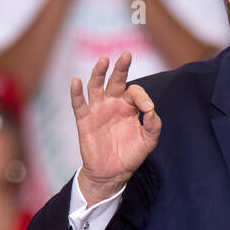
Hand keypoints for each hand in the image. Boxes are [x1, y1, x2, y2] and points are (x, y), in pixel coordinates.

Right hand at [73, 52, 161, 203]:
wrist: (112, 173)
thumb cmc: (131, 154)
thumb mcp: (148, 141)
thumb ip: (153, 125)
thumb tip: (151, 110)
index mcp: (128, 106)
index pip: (135, 92)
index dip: (142, 98)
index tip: (148, 110)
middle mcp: (112, 103)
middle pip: (115, 80)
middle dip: (121, 67)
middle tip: (127, 55)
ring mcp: (97, 109)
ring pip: (96, 86)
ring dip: (99, 72)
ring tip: (104, 60)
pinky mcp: (84, 119)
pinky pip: (78, 103)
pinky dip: (76, 92)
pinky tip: (76, 81)